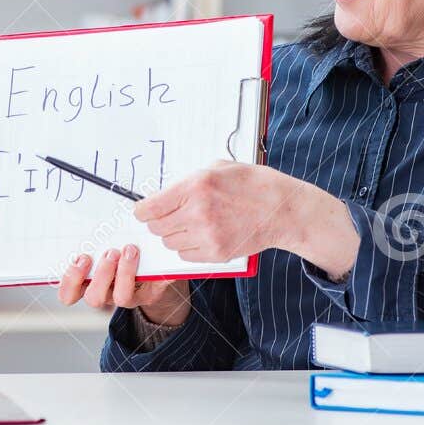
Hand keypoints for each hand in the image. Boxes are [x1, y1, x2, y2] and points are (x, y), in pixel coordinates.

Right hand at [57, 245, 190, 325]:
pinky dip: (152, 272)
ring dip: (124, 272)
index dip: (70, 281)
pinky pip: (150, 290)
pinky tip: (151, 256)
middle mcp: (105, 294)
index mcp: (87, 284)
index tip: (80, 258)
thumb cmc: (115, 251)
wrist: (147, 266)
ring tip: (129, 250)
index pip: (68, 294)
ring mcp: (126, 296)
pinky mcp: (148, 295)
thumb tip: (82, 215)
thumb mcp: (99, 245)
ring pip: (121, 297)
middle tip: (110, 253)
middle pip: (93, 298)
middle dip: (101, 274)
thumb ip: (92, 240)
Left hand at [134, 162, 359, 278]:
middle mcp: (198, 212)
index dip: (142, 210)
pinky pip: (186, 256)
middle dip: (159, 222)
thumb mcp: (217, 168)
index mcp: (195, 186)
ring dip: (174, 235)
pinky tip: (201, 236)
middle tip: (170, 216)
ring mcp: (207, 235)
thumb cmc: (253, 185)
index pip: (149, 207)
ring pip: (170, 243)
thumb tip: (165, 194)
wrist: (282, 209)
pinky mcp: (216, 253)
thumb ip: (188, 181)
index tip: (143, 211)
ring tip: (191, 224)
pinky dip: (188, 249)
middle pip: (157, 227)